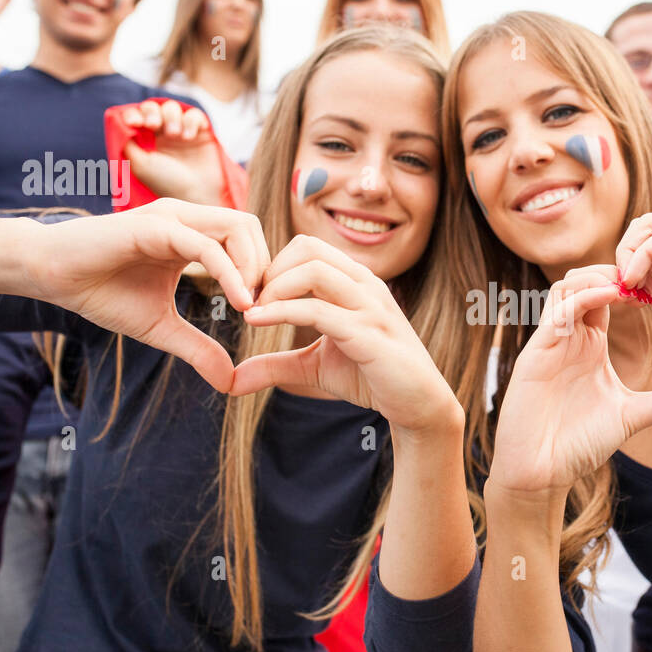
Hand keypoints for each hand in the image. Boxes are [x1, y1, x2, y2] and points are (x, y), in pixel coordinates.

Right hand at [29, 199, 269, 391]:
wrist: (50, 275)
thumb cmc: (101, 292)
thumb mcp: (160, 327)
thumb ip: (197, 348)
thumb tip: (231, 382)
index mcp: (192, 234)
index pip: (249, 240)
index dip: (263, 273)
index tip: (262, 312)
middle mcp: (187, 219)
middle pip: (252, 227)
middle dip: (267, 267)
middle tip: (263, 308)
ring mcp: (172, 218)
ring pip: (238, 228)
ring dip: (254, 268)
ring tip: (251, 307)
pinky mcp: (155, 227)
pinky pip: (207, 246)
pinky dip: (230, 273)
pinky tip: (240, 304)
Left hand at [120, 99, 225, 206]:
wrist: (196, 193)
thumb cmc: (166, 182)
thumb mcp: (139, 164)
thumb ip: (127, 142)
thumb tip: (121, 122)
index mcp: (145, 140)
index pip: (136, 117)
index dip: (134, 114)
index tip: (134, 123)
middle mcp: (162, 133)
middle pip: (153, 107)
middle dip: (152, 112)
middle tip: (153, 125)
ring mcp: (181, 131)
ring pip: (172, 108)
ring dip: (171, 117)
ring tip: (175, 135)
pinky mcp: (201, 132)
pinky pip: (194, 115)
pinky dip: (190, 121)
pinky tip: (188, 137)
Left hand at [228, 235, 459, 428]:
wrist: (418, 404)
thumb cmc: (372, 377)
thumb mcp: (315, 366)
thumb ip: (277, 364)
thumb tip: (233, 379)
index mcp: (355, 282)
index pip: (307, 247)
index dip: (272, 266)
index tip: (251, 297)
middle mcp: (365, 285)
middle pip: (307, 247)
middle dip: (269, 270)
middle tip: (247, 302)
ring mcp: (370, 306)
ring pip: (313, 271)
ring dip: (274, 288)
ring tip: (253, 314)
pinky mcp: (369, 334)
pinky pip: (318, 311)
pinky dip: (281, 312)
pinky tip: (257, 323)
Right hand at [489, 265, 651, 494]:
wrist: (542, 472)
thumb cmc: (579, 444)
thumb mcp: (633, 416)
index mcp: (589, 345)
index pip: (605, 295)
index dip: (630, 283)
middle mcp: (569, 338)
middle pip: (584, 279)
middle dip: (615, 270)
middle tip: (647, 276)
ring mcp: (551, 342)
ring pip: (566, 286)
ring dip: (598, 276)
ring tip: (629, 282)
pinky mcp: (536, 353)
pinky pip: (557, 311)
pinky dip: (584, 296)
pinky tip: (611, 296)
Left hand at [616, 195, 651, 392]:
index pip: (647, 258)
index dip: (631, 280)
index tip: (631, 308)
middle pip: (635, 241)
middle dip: (618, 268)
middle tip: (616, 300)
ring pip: (641, 231)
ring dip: (624, 257)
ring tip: (623, 290)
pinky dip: (643, 254)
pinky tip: (636, 280)